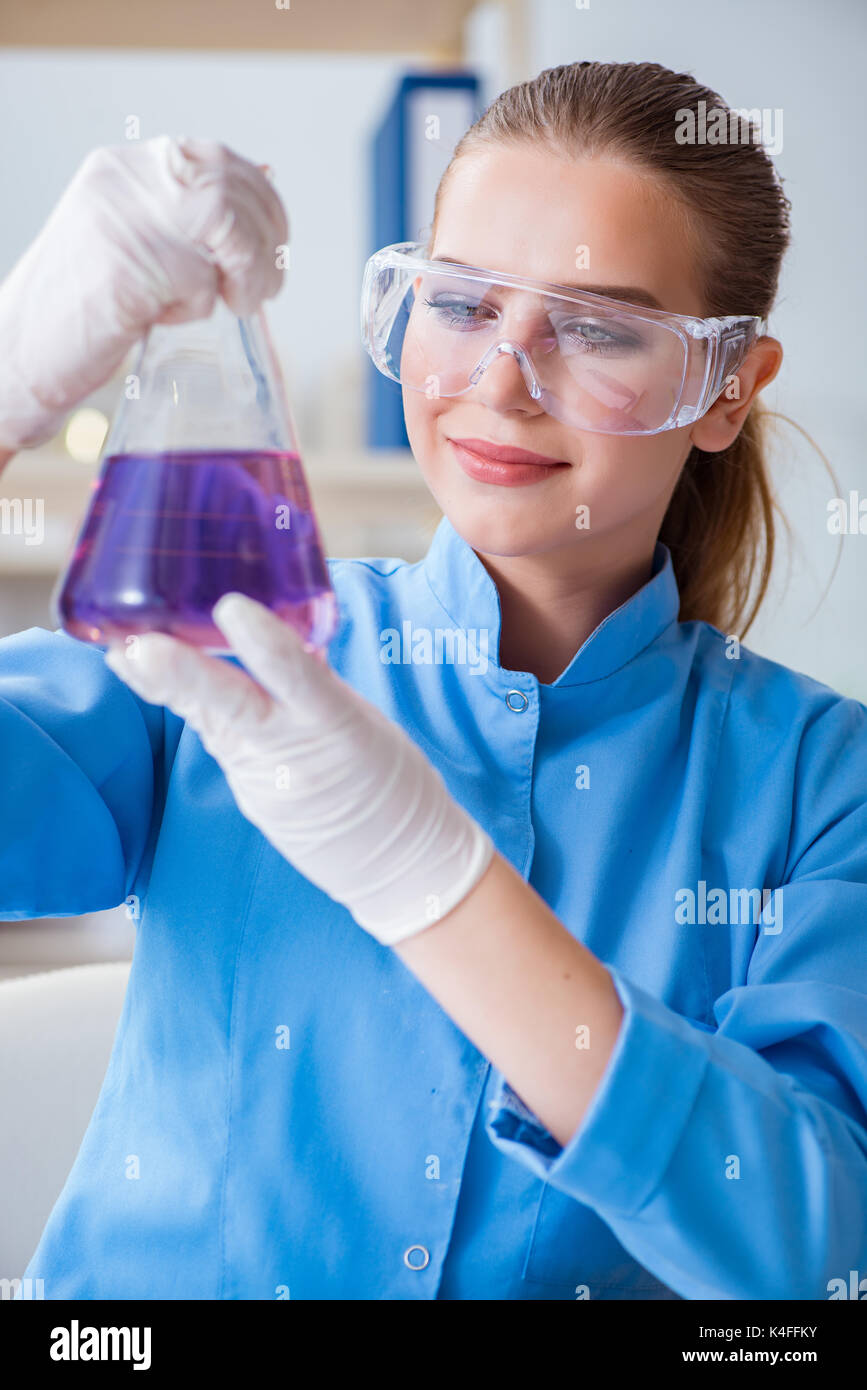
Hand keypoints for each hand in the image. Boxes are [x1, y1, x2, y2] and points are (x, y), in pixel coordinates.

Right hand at [0, 137, 287, 451]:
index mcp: (125, 168)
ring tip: (239, 303)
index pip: (217, 159)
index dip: (263, 203)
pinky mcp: (129, 268)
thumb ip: (183, 221)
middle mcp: (124, 182)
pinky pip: (200, 283)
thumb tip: (264, 192)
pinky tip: (164, 319)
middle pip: (230, 189)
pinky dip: (198, 308)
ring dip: (250, 271)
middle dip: (266, 242)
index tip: (277, 246)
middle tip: (264, 290)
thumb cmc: (80, 310)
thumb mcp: (132, 244)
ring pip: (227, 226)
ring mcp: (125, 221)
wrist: (17, 353)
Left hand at [104, 595, 493, 945]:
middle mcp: (294, 754)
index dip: (265, 643)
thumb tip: (273, 632)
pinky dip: (191, 708)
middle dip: (181, 676)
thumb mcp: (365, 722)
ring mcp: (265, 782)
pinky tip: (151, 678)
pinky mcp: (252, 799)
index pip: (299, 675)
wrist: (403, 866)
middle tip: (136, 648)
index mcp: (339, 725)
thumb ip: (315, 681)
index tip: (232, 608)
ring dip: (165, 688)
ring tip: (124, 655)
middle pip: (233, 706)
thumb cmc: (393, 782)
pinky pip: (220, 741)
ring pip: (212, 723)